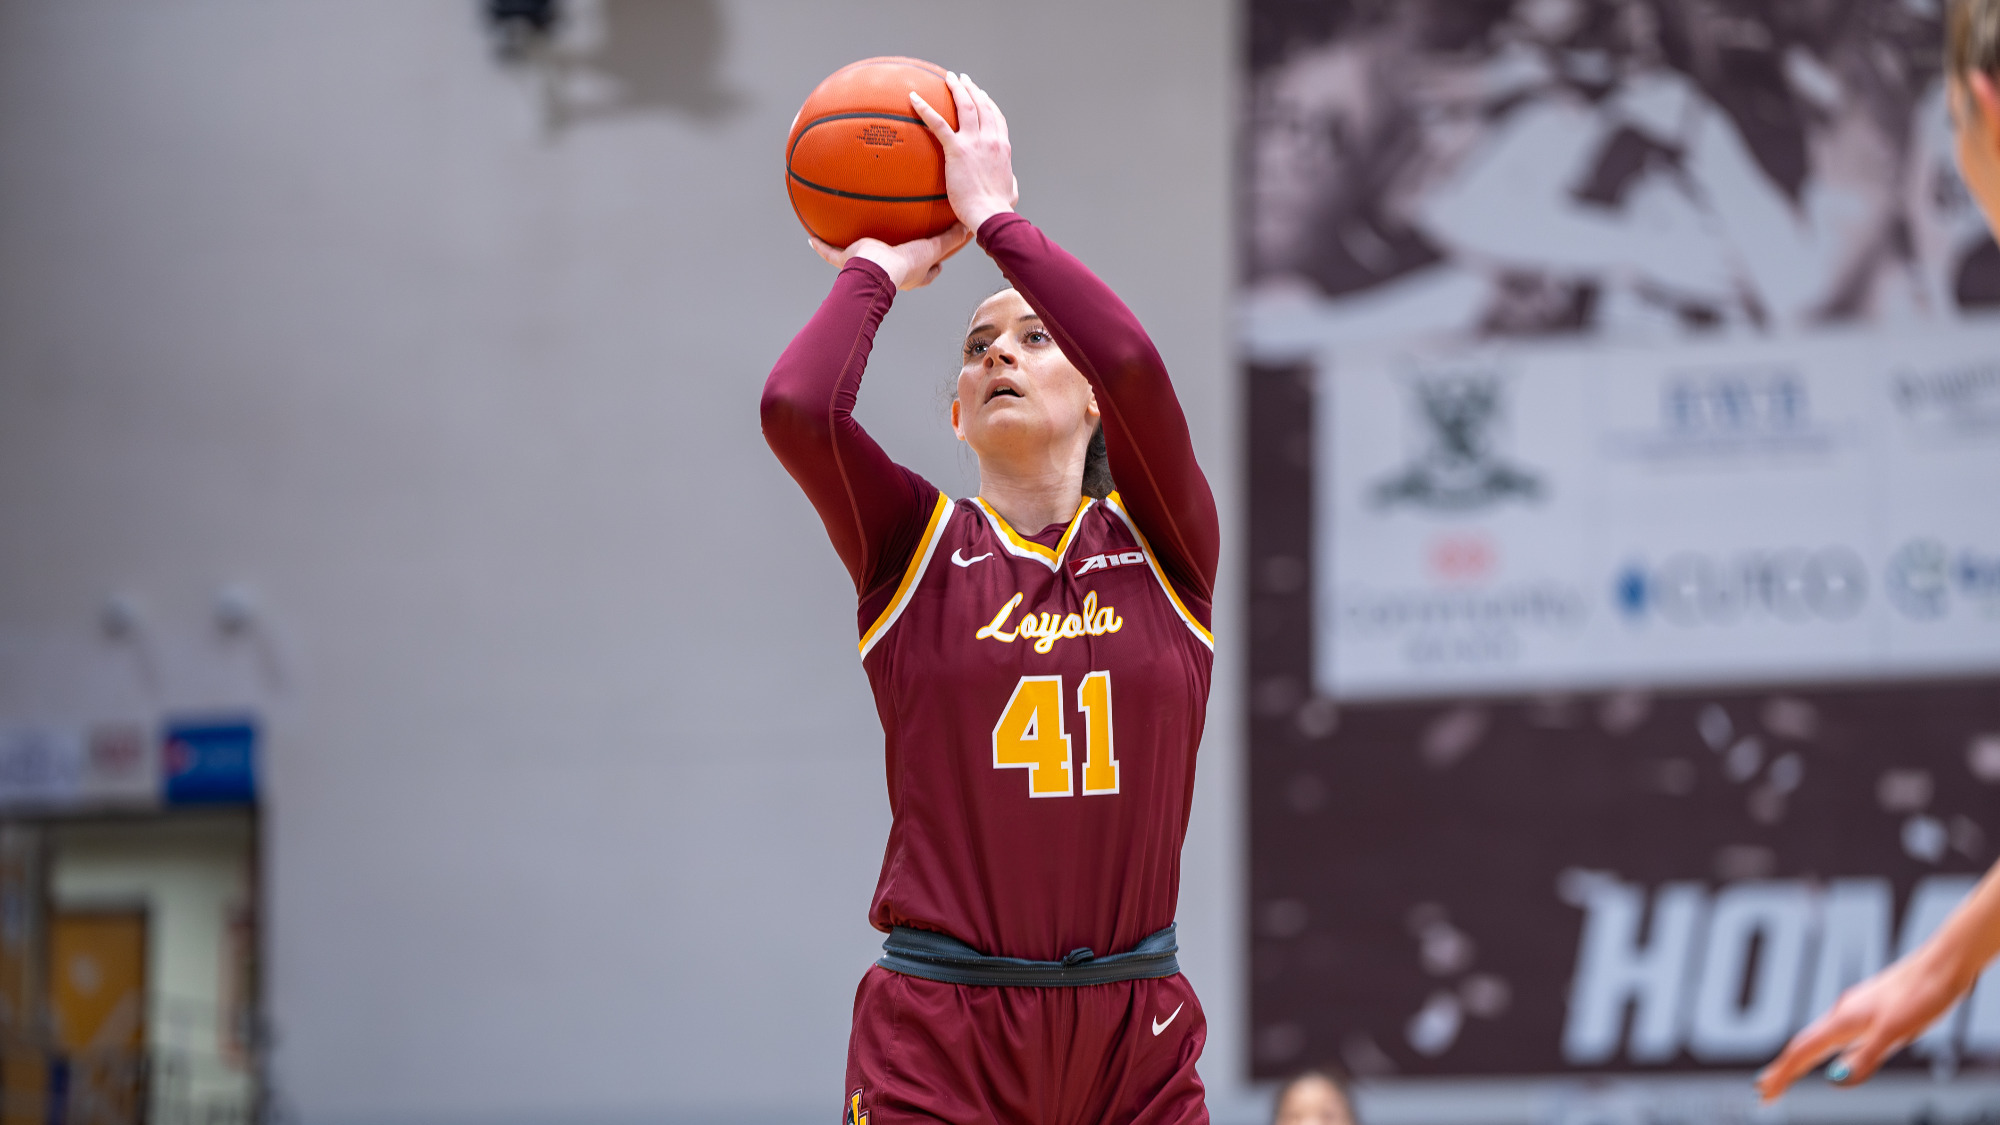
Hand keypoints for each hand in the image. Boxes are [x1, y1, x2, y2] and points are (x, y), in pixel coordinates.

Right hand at [810, 223, 970, 290]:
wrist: (876, 271)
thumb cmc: (903, 265)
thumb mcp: (932, 249)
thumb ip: (950, 239)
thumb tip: (968, 227)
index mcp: (910, 273)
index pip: (928, 272)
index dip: (935, 266)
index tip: (940, 260)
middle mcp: (889, 273)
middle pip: (895, 266)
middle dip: (896, 257)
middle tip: (900, 244)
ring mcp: (865, 268)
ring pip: (859, 259)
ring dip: (853, 252)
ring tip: (852, 237)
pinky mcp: (847, 261)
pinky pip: (830, 252)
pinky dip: (820, 246)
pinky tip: (811, 236)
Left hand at [909, 71, 1019, 232]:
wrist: (990, 213)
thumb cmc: (998, 208)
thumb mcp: (1011, 192)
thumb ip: (1010, 182)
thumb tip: (1011, 183)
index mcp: (1002, 147)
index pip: (996, 118)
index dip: (988, 104)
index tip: (982, 95)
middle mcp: (991, 139)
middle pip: (982, 105)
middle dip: (972, 89)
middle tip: (962, 80)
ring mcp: (975, 142)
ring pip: (966, 106)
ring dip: (957, 89)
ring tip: (948, 78)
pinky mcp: (958, 149)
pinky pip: (938, 124)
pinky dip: (925, 108)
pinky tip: (914, 98)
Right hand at [1756, 947, 1974, 1100]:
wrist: (1944, 963)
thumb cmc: (1922, 994)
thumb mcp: (1895, 1032)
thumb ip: (1864, 1057)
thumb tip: (1835, 1082)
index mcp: (1844, 1020)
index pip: (1803, 1051)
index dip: (1782, 1073)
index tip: (1763, 1091)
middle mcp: (1843, 1013)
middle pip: (1805, 1045)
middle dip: (1784, 1068)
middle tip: (1765, 1089)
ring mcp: (1856, 1010)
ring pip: (1820, 1038)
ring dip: (1801, 1058)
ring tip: (1789, 1073)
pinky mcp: (1870, 1009)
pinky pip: (1837, 1034)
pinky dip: (1825, 1049)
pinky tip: (1835, 1052)